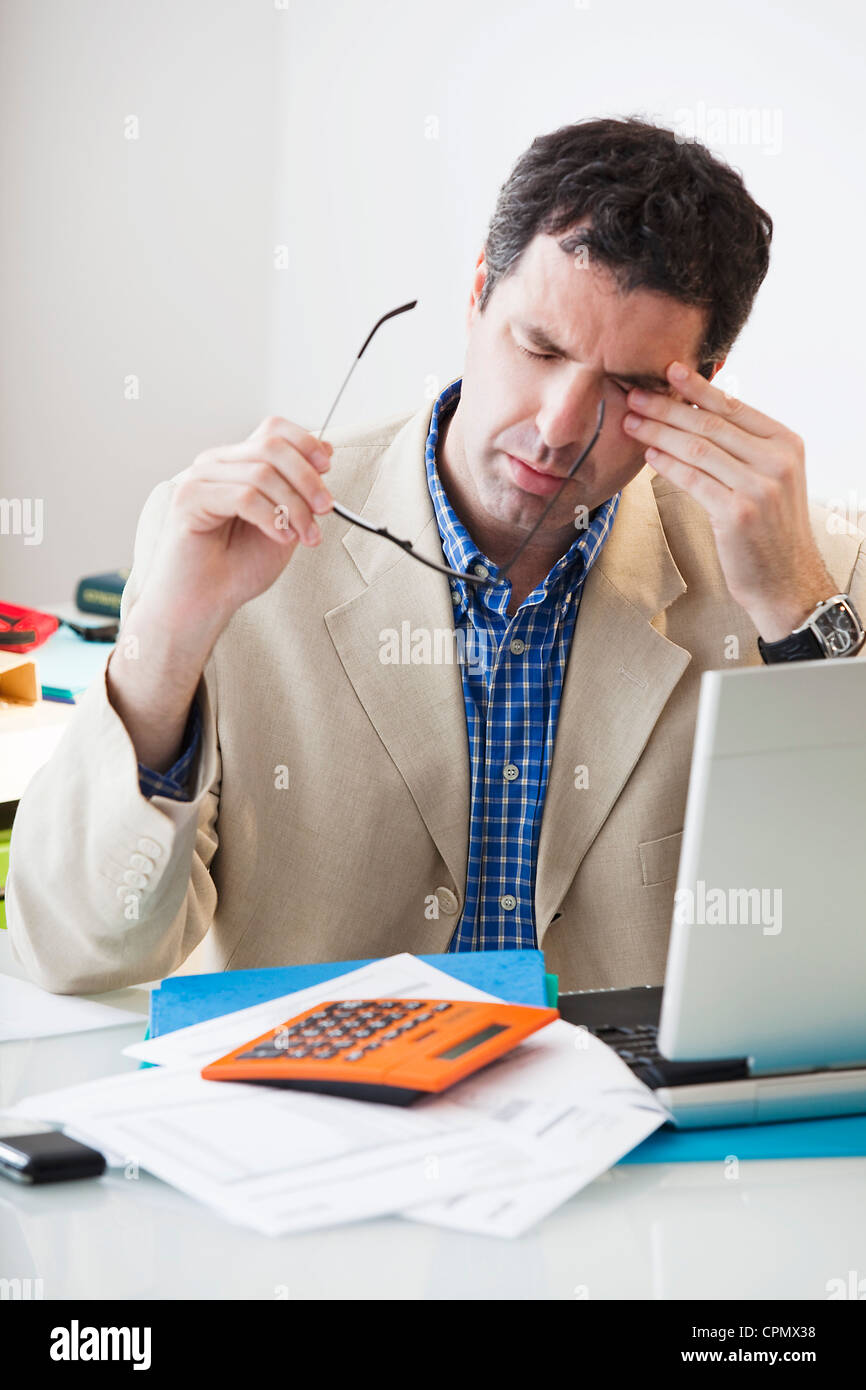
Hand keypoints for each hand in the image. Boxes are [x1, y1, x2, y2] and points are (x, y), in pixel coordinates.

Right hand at [139, 415, 334, 635]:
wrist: (204, 604)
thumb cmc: (237, 568)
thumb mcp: (284, 522)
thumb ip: (299, 489)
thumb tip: (325, 450)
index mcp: (237, 463)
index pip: (273, 429)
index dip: (306, 444)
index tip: (328, 469)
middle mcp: (216, 464)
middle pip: (272, 447)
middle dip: (307, 479)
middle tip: (325, 511)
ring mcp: (199, 478)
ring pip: (262, 473)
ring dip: (294, 507)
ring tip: (304, 537)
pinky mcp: (188, 499)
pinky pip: (243, 496)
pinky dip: (271, 518)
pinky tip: (281, 538)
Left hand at [622, 362, 835, 640]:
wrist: (786, 580)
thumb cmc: (770, 530)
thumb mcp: (770, 478)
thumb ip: (744, 448)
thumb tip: (698, 414)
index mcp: (786, 444)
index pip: (734, 407)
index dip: (697, 387)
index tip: (668, 371)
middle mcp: (776, 461)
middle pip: (710, 424)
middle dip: (667, 407)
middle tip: (635, 395)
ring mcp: (759, 486)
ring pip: (698, 448)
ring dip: (659, 432)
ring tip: (632, 423)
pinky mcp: (738, 512)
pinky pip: (693, 479)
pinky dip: (667, 464)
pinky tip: (649, 455)